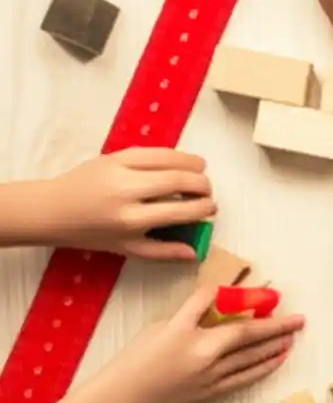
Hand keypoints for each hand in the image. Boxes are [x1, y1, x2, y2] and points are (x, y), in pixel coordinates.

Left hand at [41, 148, 215, 259]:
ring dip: (193, 165)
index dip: (204, 208)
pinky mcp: (115, 155)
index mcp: (131, 220)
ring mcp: (120, 170)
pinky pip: (153, 150)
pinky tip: (181, 162)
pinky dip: (173, 155)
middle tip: (207, 191)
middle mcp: (127, 193)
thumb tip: (195, 252)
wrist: (52, 209)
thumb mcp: (126, 249)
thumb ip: (162, 251)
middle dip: (202, 185)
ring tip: (201, 173)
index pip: (180, 210)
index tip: (211, 209)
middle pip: (179, 181)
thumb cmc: (90, 233)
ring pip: (170, 160)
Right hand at [96, 286, 303, 402]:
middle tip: (300, 320)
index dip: (249, 303)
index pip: (228, 315)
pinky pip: (245, 378)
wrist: (124, 397)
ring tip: (293, 336)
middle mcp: (206, 356)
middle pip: (248, 337)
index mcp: (190, 335)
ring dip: (275, 346)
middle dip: (277, 327)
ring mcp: (211, 377)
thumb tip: (220, 300)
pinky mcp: (212, 393)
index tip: (271, 295)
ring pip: (250, 359)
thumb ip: (194, 312)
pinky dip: (263, 368)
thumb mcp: (164, 325)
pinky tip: (277, 359)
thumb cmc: (138, 357)